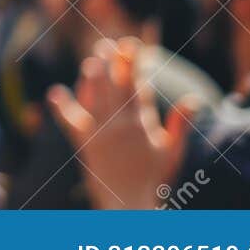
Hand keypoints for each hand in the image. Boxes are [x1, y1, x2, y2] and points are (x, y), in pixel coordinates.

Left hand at [47, 38, 194, 209]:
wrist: (129, 204)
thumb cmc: (154, 179)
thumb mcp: (172, 152)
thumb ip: (181, 124)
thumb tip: (194, 99)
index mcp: (140, 123)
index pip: (136, 84)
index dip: (134, 62)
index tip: (132, 45)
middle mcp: (118, 124)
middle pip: (113, 85)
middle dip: (109, 63)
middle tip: (106, 45)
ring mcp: (100, 133)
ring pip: (93, 98)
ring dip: (91, 78)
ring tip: (91, 63)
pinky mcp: (85, 144)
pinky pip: (70, 122)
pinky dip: (62, 108)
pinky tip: (54, 94)